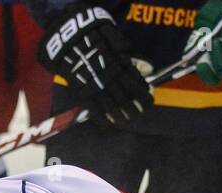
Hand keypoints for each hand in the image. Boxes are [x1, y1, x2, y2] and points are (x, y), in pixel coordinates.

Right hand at [38, 4, 151, 125]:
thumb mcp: (119, 42)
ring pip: (113, 105)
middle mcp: (111, 77)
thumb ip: (133, 57)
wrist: (71, 40)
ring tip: (126, 121)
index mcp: (121, 64)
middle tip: (138, 115)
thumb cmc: (96, 39)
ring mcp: (97, 85)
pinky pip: (94, 109)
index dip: (144, 94)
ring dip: (121, 115)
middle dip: (134, 107)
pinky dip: (102, 119)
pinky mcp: (83, 92)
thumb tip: (149, 70)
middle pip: (126, 97)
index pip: (137, 83)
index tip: (149, 102)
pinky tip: (108, 125)